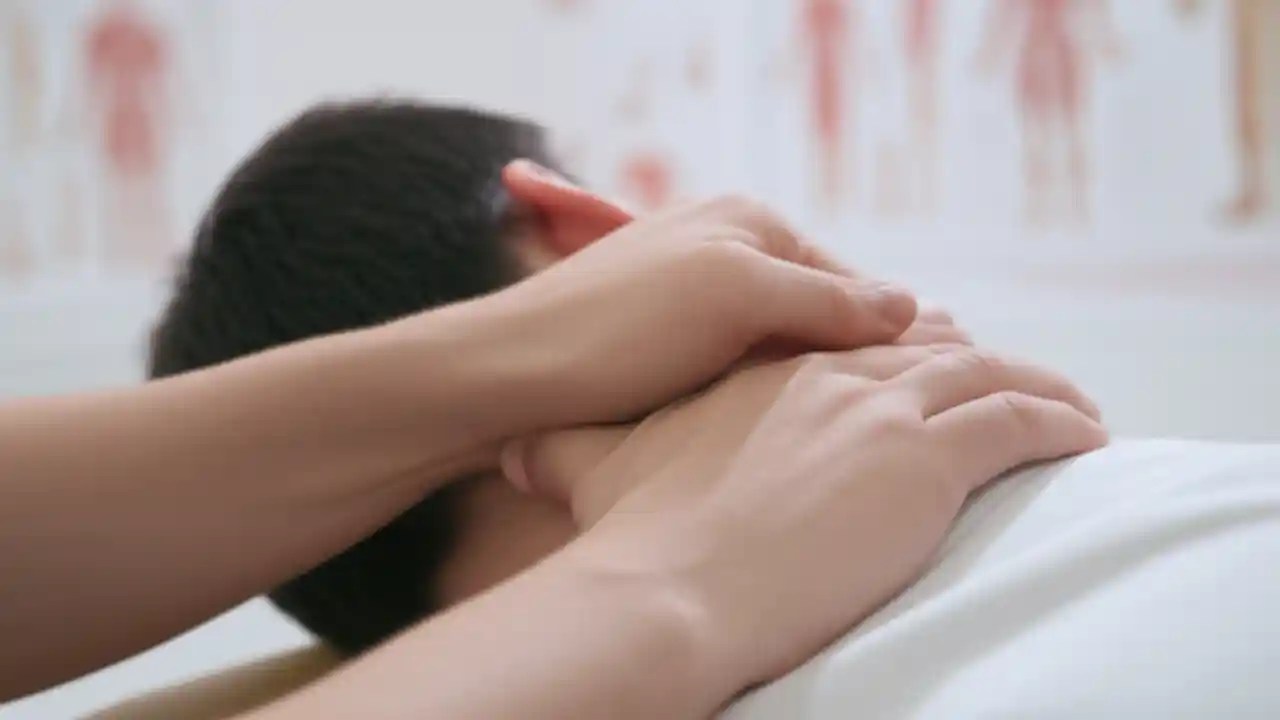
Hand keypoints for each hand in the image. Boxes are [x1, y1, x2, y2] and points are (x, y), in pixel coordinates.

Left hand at [476, 195, 918, 431]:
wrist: (505, 377)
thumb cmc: (617, 331)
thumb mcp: (734, 298)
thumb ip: (824, 299)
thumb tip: (915, 306)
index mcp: (746, 221)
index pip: (846, 281)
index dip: (886, 336)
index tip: (925, 388)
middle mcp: (721, 246)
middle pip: (813, 311)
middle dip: (846, 360)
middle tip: (887, 417)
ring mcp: (689, 295)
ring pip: (775, 344)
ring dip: (803, 382)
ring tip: (837, 432)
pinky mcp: (662, 343)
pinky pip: (736, 367)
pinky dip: (760, 395)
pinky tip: (770, 431)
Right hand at [507, 345, 1105, 691]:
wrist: (667, 585)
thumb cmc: (634, 540)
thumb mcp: (601, 474)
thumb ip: (577, 453)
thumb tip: (516, 455)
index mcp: (766, 374)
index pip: (855, 341)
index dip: (899, 349)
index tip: (929, 364)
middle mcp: (830, 375)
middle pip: (929, 347)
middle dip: (973, 360)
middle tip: (1010, 379)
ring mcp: (883, 410)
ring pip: (987, 374)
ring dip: (1037, 386)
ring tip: (1071, 405)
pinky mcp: (927, 457)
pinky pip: (1021, 421)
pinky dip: (1060, 422)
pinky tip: (1087, 433)